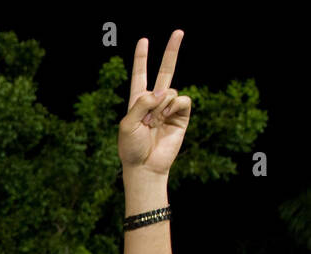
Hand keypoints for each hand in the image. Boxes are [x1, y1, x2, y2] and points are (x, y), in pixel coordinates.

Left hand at [119, 30, 190, 178]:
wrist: (145, 166)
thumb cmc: (131, 148)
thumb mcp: (128, 123)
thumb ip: (142, 103)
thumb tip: (162, 91)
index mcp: (138, 101)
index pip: (140, 74)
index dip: (141, 58)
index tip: (143, 41)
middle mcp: (154, 102)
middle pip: (165, 71)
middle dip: (171, 51)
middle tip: (179, 31)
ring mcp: (169, 108)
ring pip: (170, 90)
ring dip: (162, 104)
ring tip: (155, 121)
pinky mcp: (181, 116)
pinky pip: (182, 99)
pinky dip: (174, 105)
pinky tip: (167, 117)